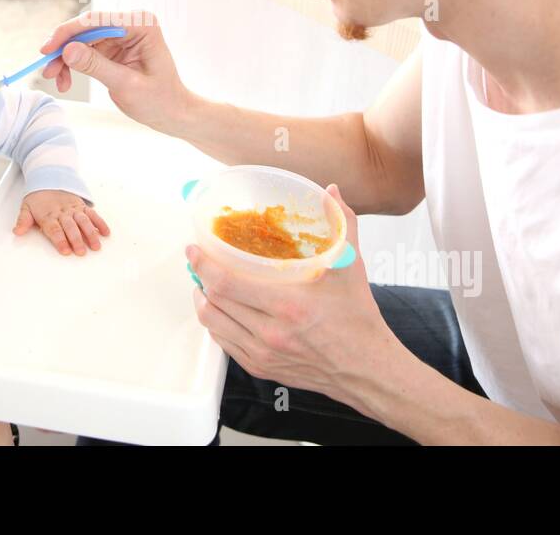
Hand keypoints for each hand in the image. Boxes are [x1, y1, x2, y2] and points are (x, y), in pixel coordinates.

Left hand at [13, 188, 109, 255]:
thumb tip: (17, 232)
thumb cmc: (38, 198)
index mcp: (48, 215)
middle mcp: (63, 213)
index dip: (60, 240)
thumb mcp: (26, 207)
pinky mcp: (82, 206)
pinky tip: (105, 232)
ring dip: (91, 234)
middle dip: (77, 240)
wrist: (48, 179)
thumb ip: (23, 221)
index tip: (65, 251)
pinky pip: (93, 214)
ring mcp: (74, 209)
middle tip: (81, 252)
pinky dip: (100, 222)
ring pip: (84, 221)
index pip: (55, 229)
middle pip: (71, 227)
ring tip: (96, 246)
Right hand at [38, 10, 192, 133]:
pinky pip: (86, 50)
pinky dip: (73, 65)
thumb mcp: (126, 85)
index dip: (68, 33)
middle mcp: (131, 24)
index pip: (97, 20)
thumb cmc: (160, 100)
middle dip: (64, 49)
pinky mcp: (113, 47)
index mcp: (142, 25)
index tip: (48, 49)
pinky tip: (66, 80)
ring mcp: (121, 35)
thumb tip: (67, 50)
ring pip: (82, 40)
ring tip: (57, 81)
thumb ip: (96, 66)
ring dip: (66, 59)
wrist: (172, 112)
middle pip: (86, 28)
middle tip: (47, 69)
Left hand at [187, 184, 399, 404]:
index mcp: (289, 303)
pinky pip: (224, 344)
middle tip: (198, 261)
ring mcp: (263, 352)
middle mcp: (271, 331)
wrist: (365, 368)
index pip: (227, 283)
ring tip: (204, 284)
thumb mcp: (351, 266)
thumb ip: (341, 223)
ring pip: (214, 324)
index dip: (203, 264)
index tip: (194, 249)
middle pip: (214, 302)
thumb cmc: (358, 318)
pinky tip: (219, 309)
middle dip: (199, 277)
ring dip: (203, 300)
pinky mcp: (261, 367)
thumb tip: (331, 192)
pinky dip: (216, 324)